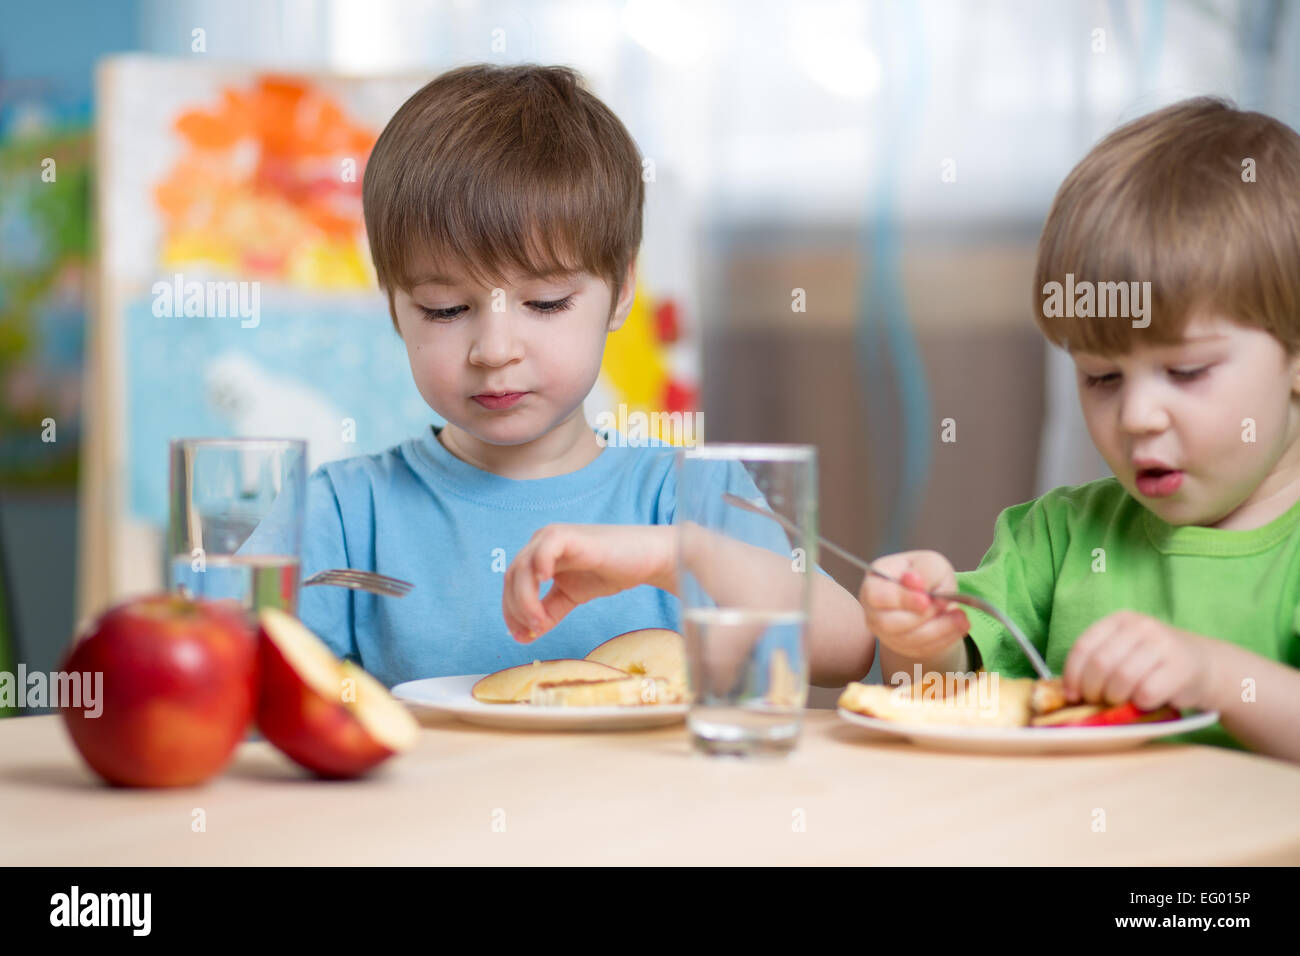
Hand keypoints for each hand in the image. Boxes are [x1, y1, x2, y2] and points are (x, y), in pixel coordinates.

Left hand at [502, 524, 675, 642]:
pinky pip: (545, 548)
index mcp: (538, 557)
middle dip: (516, 609)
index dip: (511, 612)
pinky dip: (538, 565)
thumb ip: (548, 612)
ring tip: (540, 621)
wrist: (645, 559)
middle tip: (531, 632)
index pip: (512, 584)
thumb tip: (525, 635)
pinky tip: (544, 582)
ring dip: (525, 599)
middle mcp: (540, 544)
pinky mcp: (570, 536)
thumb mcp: (571, 597)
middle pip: (512, 577)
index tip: (521, 637)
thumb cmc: (610, 572)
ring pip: (522, 567)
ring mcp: (554, 537)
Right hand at [857, 549, 969, 659]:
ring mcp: (885, 631)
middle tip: (944, 605)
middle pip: (889, 623)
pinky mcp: (902, 647)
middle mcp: (874, 609)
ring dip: (939, 629)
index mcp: (875, 581)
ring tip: (961, 617)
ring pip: (908, 640)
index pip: (878, 596)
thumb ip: (926, 571)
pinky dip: (944, 639)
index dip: (902, 600)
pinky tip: (958, 626)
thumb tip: (921, 587)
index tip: (926, 599)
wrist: (932, 594)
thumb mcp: (930, 562)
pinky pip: (922, 649)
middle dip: (922, 617)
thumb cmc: (926, 574)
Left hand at [1063, 610, 1215, 710]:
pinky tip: (1145, 701)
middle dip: (1092, 690)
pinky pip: (1147, 693)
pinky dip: (1140, 704)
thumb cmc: (1154, 664)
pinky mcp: (1181, 668)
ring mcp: (1163, 645)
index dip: (1072, 675)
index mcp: (1120, 620)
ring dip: (1116, 698)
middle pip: (1100, 664)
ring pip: (1122, 679)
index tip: (1072, 694)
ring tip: (1121, 701)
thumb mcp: (1125, 651)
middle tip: (1097, 701)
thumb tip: (1068, 692)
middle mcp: (1141, 627)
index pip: (1083, 647)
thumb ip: (1099, 662)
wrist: (1205, 665)